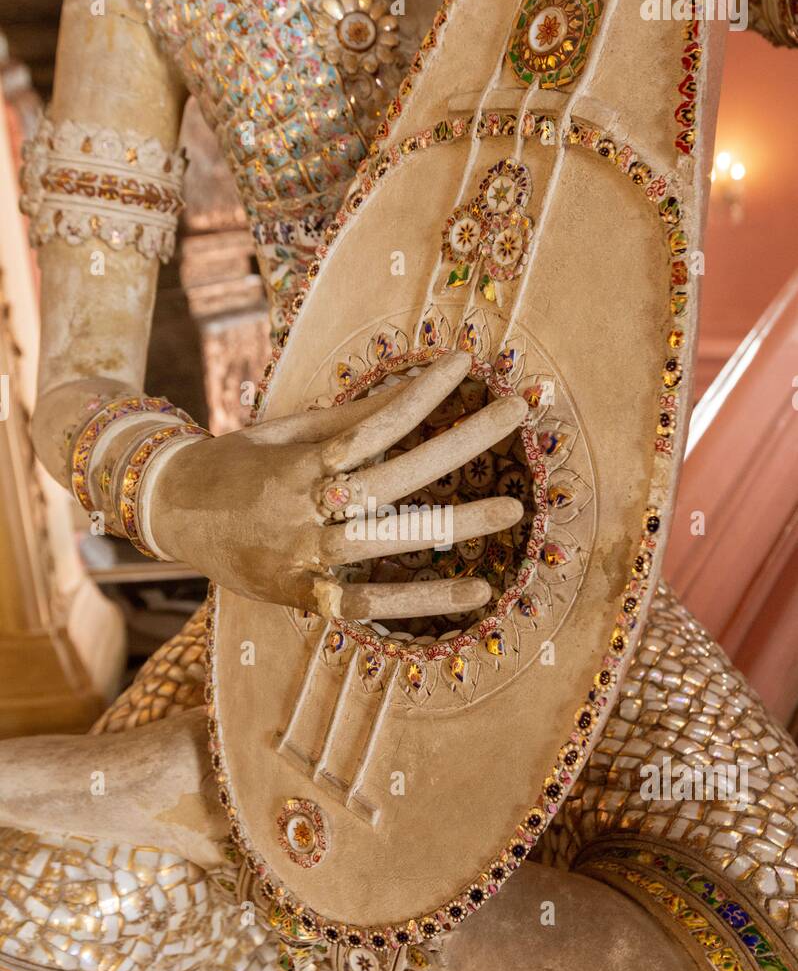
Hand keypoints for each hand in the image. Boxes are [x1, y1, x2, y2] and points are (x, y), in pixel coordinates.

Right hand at [149, 351, 525, 617]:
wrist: (170, 512)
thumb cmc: (237, 463)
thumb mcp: (286, 431)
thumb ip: (349, 417)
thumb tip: (411, 386)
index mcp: (299, 462)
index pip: (370, 425)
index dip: (418, 396)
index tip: (466, 366)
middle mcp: (303, 509)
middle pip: (394, 477)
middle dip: (460, 444)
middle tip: (516, 415)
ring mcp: (303, 557)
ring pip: (386, 541)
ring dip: (455, 526)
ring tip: (513, 510)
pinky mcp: (301, 596)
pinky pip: (365, 604)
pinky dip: (418, 601)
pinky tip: (473, 592)